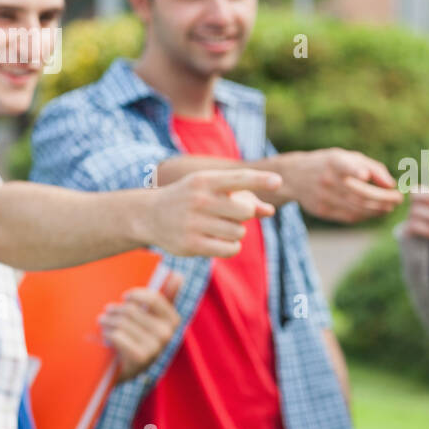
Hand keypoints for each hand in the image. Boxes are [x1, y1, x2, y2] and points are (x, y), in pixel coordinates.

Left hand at [100, 271, 183, 383]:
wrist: (124, 369)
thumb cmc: (136, 337)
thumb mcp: (150, 317)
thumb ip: (165, 296)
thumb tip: (178, 275)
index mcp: (173, 320)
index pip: (155, 298)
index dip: (136, 295)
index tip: (124, 296)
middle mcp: (168, 334)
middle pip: (133, 310)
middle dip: (116, 309)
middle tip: (107, 310)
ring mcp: (156, 347)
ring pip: (123, 322)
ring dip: (108, 320)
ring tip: (102, 321)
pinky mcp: (141, 358)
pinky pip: (119, 336)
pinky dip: (108, 334)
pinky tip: (105, 335)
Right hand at [146, 169, 278, 256]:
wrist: (150, 215)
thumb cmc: (190, 198)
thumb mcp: (211, 189)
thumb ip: (242, 197)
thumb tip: (270, 211)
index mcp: (204, 180)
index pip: (238, 179)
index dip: (260, 180)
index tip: (278, 182)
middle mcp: (198, 199)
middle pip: (245, 211)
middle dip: (244, 214)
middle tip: (228, 213)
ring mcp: (193, 223)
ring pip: (239, 231)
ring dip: (236, 231)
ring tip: (219, 226)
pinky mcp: (191, 244)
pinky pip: (230, 249)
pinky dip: (231, 246)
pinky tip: (220, 240)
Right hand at [281, 148, 403, 222]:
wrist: (294, 176)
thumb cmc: (329, 163)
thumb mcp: (348, 156)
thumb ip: (372, 168)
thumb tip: (391, 184)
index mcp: (333, 161)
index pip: (343, 166)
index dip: (354, 170)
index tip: (364, 175)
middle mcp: (326, 179)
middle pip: (359, 194)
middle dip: (383, 198)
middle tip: (398, 199)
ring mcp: (322, 197)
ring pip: (356, 208)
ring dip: (378, 210)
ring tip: (390, 206)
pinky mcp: (321, 210)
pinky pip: (349, 217)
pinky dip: (366, 215)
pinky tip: (375, 211)